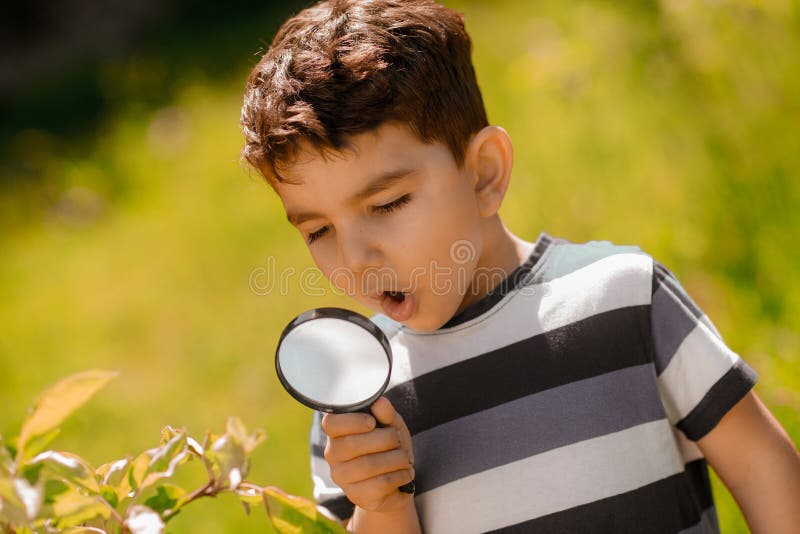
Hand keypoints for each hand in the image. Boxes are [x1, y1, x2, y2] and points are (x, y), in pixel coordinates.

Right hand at [321, 396, 415, 514]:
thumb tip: (380, 402)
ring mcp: (343, 478)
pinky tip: (406, 472)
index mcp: (337, 433)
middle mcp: (334, 455)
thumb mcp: (391, 426)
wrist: (397, 482)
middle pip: (352, 444)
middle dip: (384, 439)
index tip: (372, 422)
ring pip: (368, 465)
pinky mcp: (357, 496)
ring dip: (396, 458)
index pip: (330, 423)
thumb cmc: (389, 447)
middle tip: (397, 439)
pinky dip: (400, 475)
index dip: (351, 421)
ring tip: (405, 457)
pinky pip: (380, 484)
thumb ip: (386, 414)